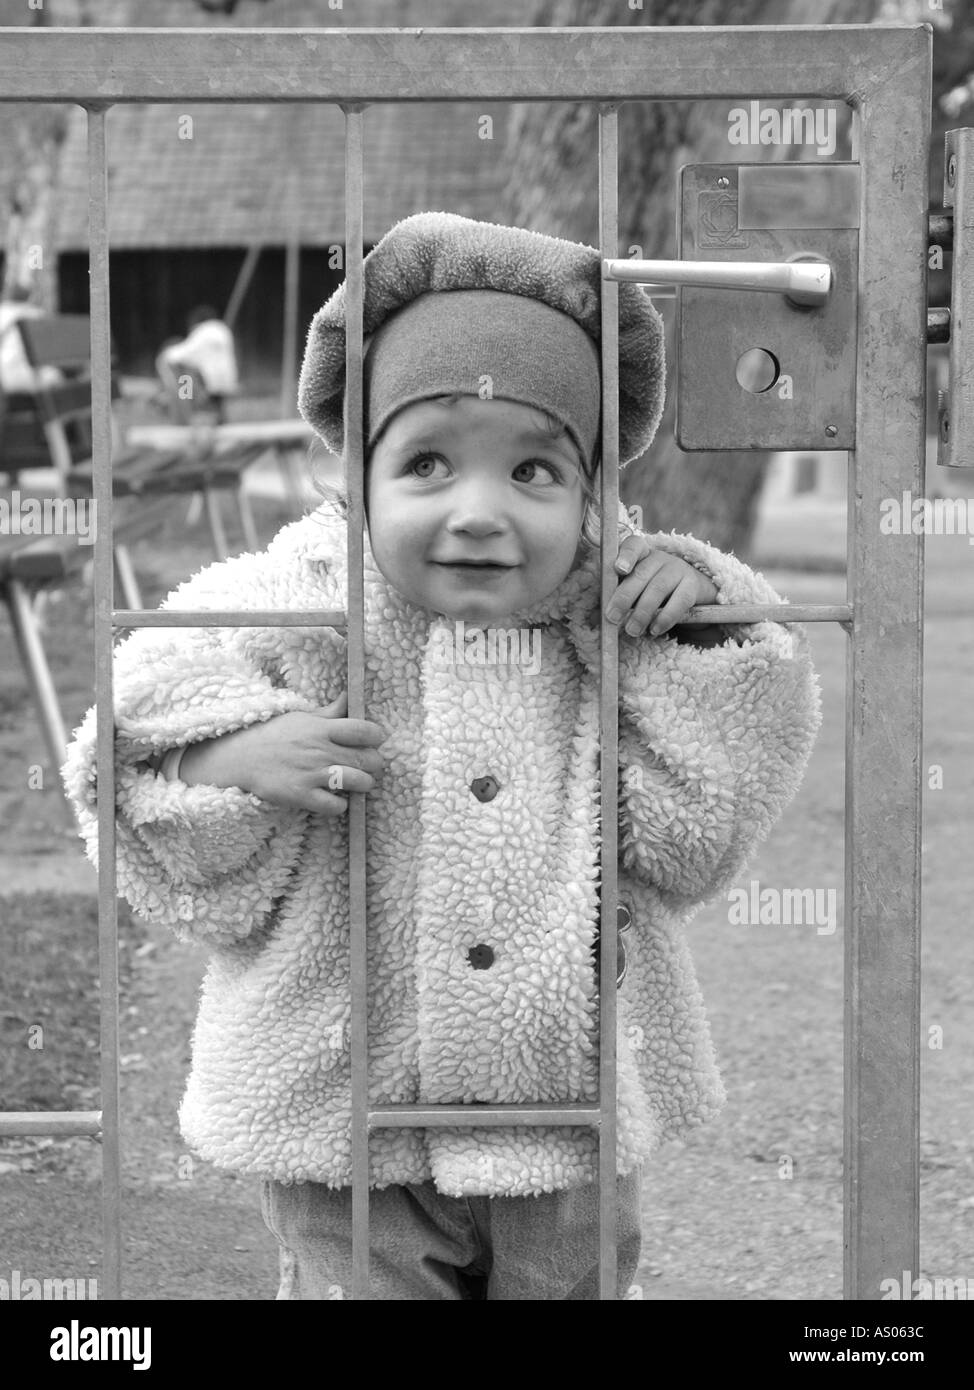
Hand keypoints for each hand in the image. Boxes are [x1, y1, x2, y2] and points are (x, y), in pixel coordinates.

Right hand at [181, 691, 386, 814]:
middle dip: (374, 764)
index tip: (375, 741)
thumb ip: (330, 712)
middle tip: (367, 765)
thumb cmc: (273, 735)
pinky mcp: (301, 795)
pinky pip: (335, 805)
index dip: (376, 737)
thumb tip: (349, 697)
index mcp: (321, 728)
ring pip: (358, 782)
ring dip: (363, 784)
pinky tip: (335, 798)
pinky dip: (340, 804)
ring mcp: (311, 774)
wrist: (238, 757)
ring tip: (357, 783)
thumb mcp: (301, 717)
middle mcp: (320, 750)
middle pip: (367, 759)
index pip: (364, 730)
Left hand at [604, 536, 718, 637]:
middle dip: (624, 597)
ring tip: (632, 630)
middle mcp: (659, 557)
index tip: (618, 569)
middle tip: (612, 617)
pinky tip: (655, 630)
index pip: (633, 546)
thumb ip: (617, 597)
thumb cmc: (653, 590)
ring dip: (642, 612)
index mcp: (641, 553)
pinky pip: (679, 601)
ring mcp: (678, 569)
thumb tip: (595, 618)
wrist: (693, 591)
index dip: (625, 556)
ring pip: (657, 588)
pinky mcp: (692, 585)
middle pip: (640, 573)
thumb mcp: (635, 589)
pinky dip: (665, 617)